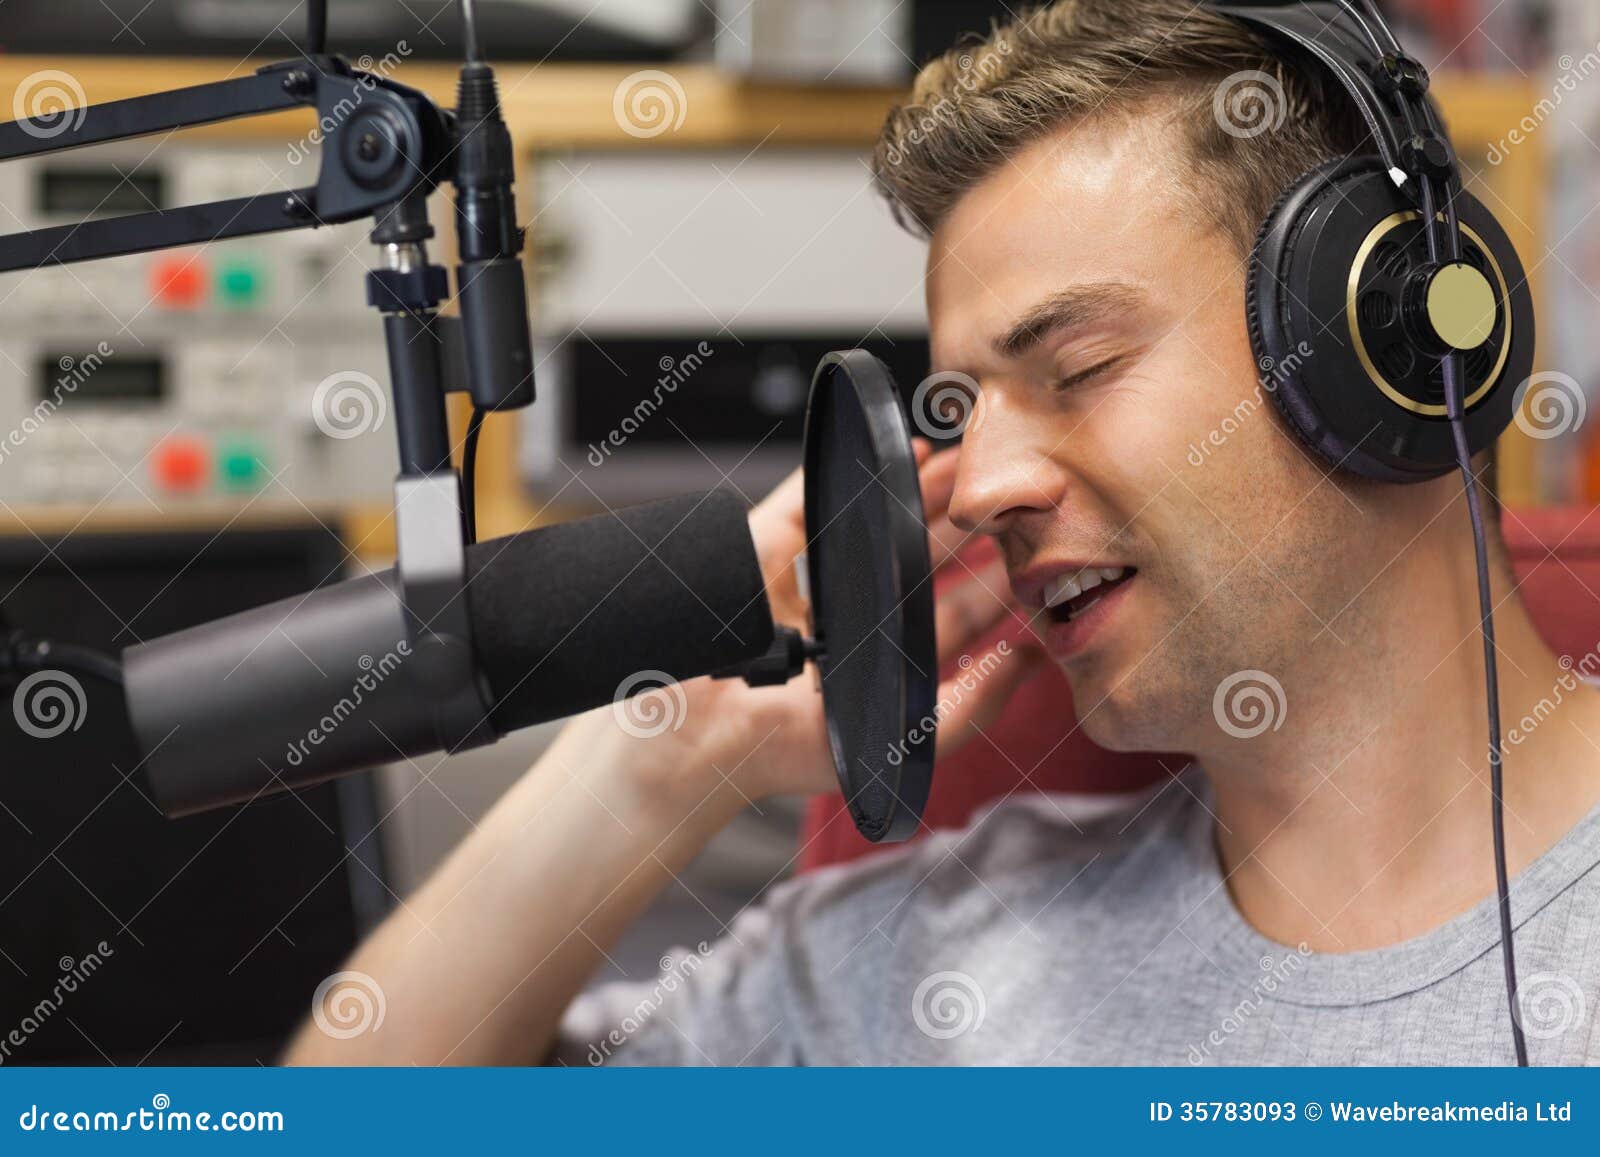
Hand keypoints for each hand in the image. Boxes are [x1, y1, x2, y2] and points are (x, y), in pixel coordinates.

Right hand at [580, 443, 1049, 809]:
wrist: (693, 732)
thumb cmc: (777, 750)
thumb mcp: (894, 741)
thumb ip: (966, 710)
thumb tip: (1027, 661)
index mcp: (883, 663)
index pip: (955, 615)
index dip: (995, 582)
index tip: (1037, 549)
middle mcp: (852, 617)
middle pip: (923, 557)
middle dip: (966, 523)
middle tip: (1009, 488)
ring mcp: (809, 576)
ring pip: (876, 520)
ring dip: (919, 490)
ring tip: (963, 460)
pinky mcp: (766, 544)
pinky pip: (812, 497)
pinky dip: (849, 470)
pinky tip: (894, 452)